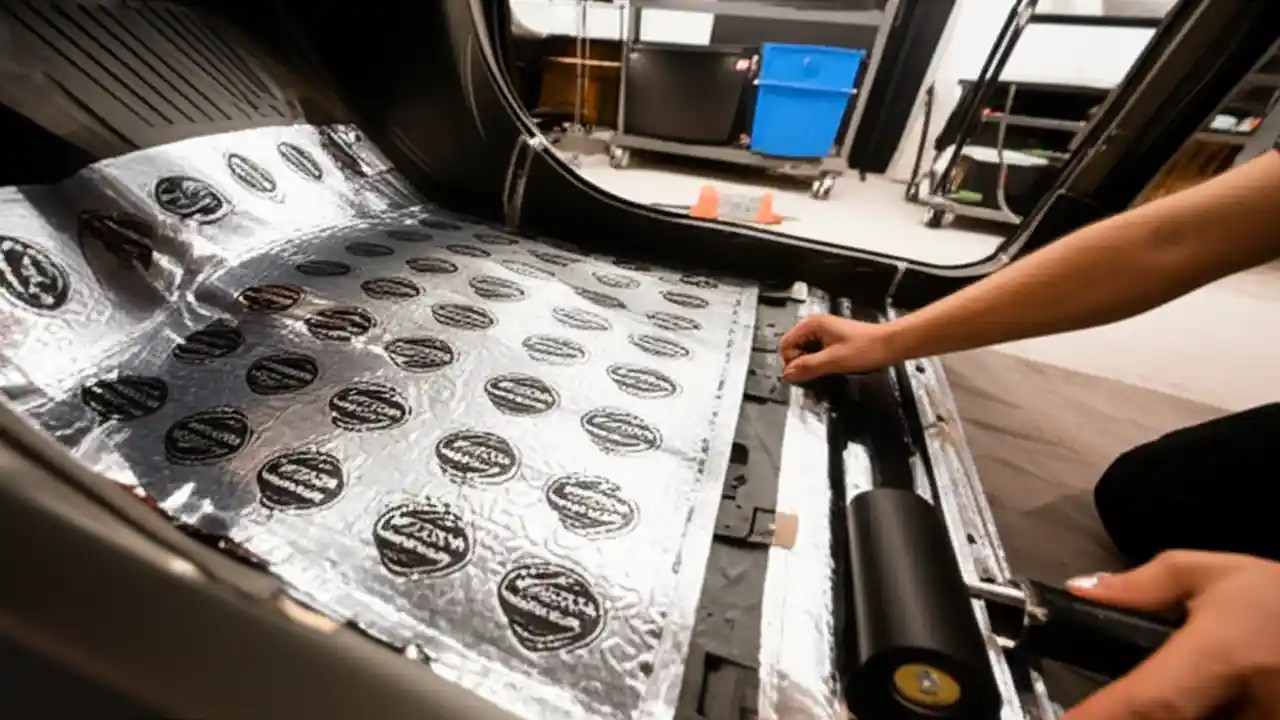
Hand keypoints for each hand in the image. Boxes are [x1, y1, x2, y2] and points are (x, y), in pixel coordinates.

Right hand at [778, 314, 896, 381]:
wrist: (890, 344)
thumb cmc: (868, 348)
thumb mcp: (833, 361)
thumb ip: (808, 367)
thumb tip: (787, 374)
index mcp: (812, 325)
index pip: (785, 345)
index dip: (791, 362)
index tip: (802, 374)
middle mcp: (816, 326)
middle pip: (793, 348)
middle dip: (800, 364)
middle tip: (814, 375)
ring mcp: (824, 333)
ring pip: (805, 352)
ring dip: (810, 365)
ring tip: (825, 373)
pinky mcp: (832, 340)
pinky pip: (816, 353)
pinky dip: (819, 363)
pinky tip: (830, 369)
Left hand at [1064, 551, 1279, 719]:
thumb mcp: (1218, 574)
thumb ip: (1144, 585)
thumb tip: (1081, 591)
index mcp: (1223, 655)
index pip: (1150, 701)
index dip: (1100, 718)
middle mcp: (1250, 704)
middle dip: (1131, 715)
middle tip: (1123, 693)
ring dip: (1180, 707)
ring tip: (1197, 672)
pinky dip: (1204, 710)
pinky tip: (1202, 696)